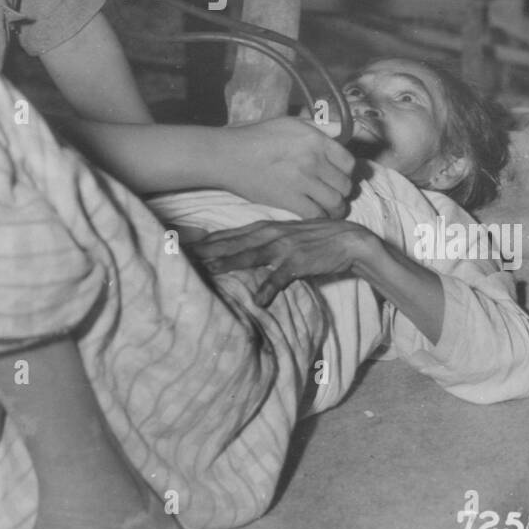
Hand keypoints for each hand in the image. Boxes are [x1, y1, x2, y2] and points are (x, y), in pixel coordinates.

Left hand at [195, 218, 383, 306]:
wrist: (347, 240)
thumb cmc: (312, 240)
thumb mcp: (282, 236)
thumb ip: (259, 243)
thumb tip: (234, 251)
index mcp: (263, 229)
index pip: (227, 235)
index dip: (204, 241)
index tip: (181, 245)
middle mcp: (269, 235)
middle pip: (231, 243)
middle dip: (207, 250)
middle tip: (182, 256)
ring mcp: (283, 248)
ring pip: (250, 256)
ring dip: (229, 262)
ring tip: (209, 270)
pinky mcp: (299, 262)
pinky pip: (281, 276)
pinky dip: (269, 287)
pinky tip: (258, 299)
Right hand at [216, 117, 355, 218]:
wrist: (229, 156)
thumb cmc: (256, 137)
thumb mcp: (290, 124)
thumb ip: (318, 128)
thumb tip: (341, 131)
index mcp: (315, 139)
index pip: (348, 162)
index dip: (347, 172)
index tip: (340, 177)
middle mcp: (314, 159)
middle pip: (344, 184)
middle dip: (342, 192)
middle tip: (334, 194)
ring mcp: (303, 181)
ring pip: (335, 202)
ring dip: (336, 209)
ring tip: (331, 210)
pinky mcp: (290, 200)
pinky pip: (316, 214)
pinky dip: (320, 218)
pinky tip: (317, 217)